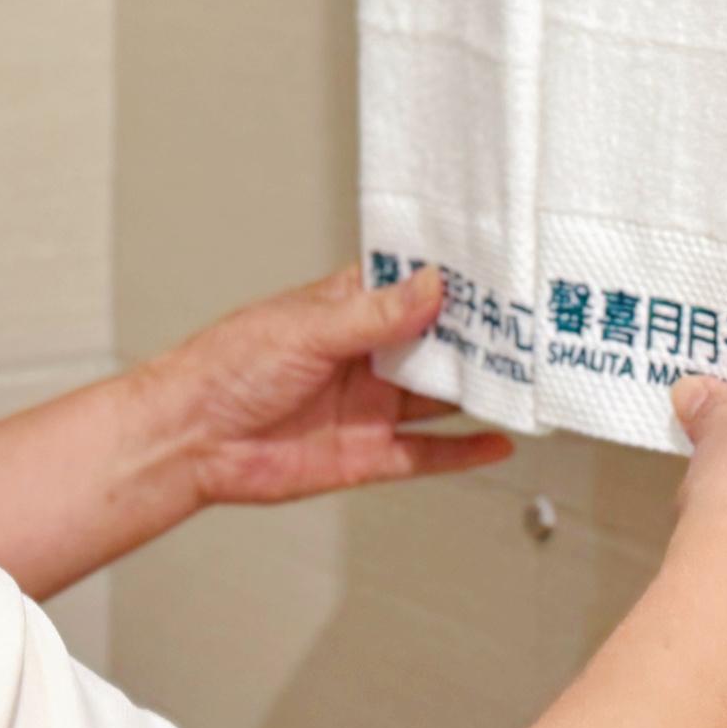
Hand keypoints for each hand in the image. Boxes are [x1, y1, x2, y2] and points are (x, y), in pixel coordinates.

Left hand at [142, 266, 513, 507]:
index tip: (503, 273)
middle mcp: (366, 355)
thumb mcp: (308, 329)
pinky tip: (497, 442)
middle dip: (482, 338)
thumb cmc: (227, 367)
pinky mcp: (368, 454)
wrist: (191, 439)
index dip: (455, 282)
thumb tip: (430, 286)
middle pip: (438, 344)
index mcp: (349, 309)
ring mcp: (370, 405)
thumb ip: (375, 315)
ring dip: (480, 392)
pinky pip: (427, 452)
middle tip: (534, 330)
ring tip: (530, 383)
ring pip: (440, 397)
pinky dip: (464, 451)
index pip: (413, 288)